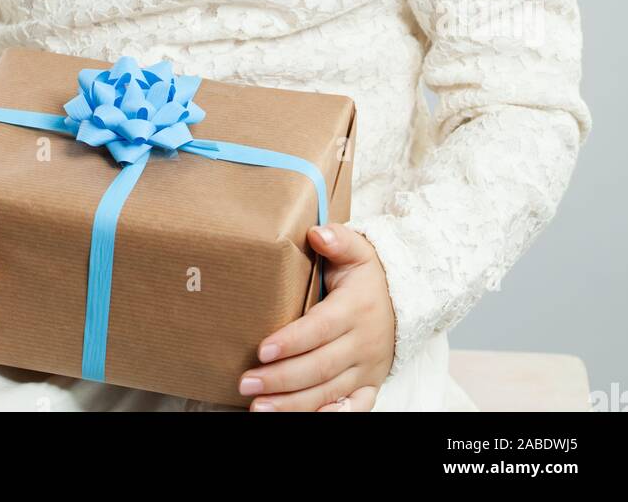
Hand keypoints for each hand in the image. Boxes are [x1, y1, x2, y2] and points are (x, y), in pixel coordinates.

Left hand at [237, 223, 395, 411]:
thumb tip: (316, 233)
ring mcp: (368, 369)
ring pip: (330, 393)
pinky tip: (301, 421)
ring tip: (258, 408)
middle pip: (320, 367)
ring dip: (294, 405)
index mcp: (355, 308)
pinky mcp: (370, 385)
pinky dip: (332, 417)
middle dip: (281, 379)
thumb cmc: (370, 276)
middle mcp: (363, 343)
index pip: (320, 329)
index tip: (262, 350)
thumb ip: (338, 240)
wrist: (407, 301)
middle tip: (246, 384)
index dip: (291, 341)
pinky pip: (355, 409)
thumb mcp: (359, 250)